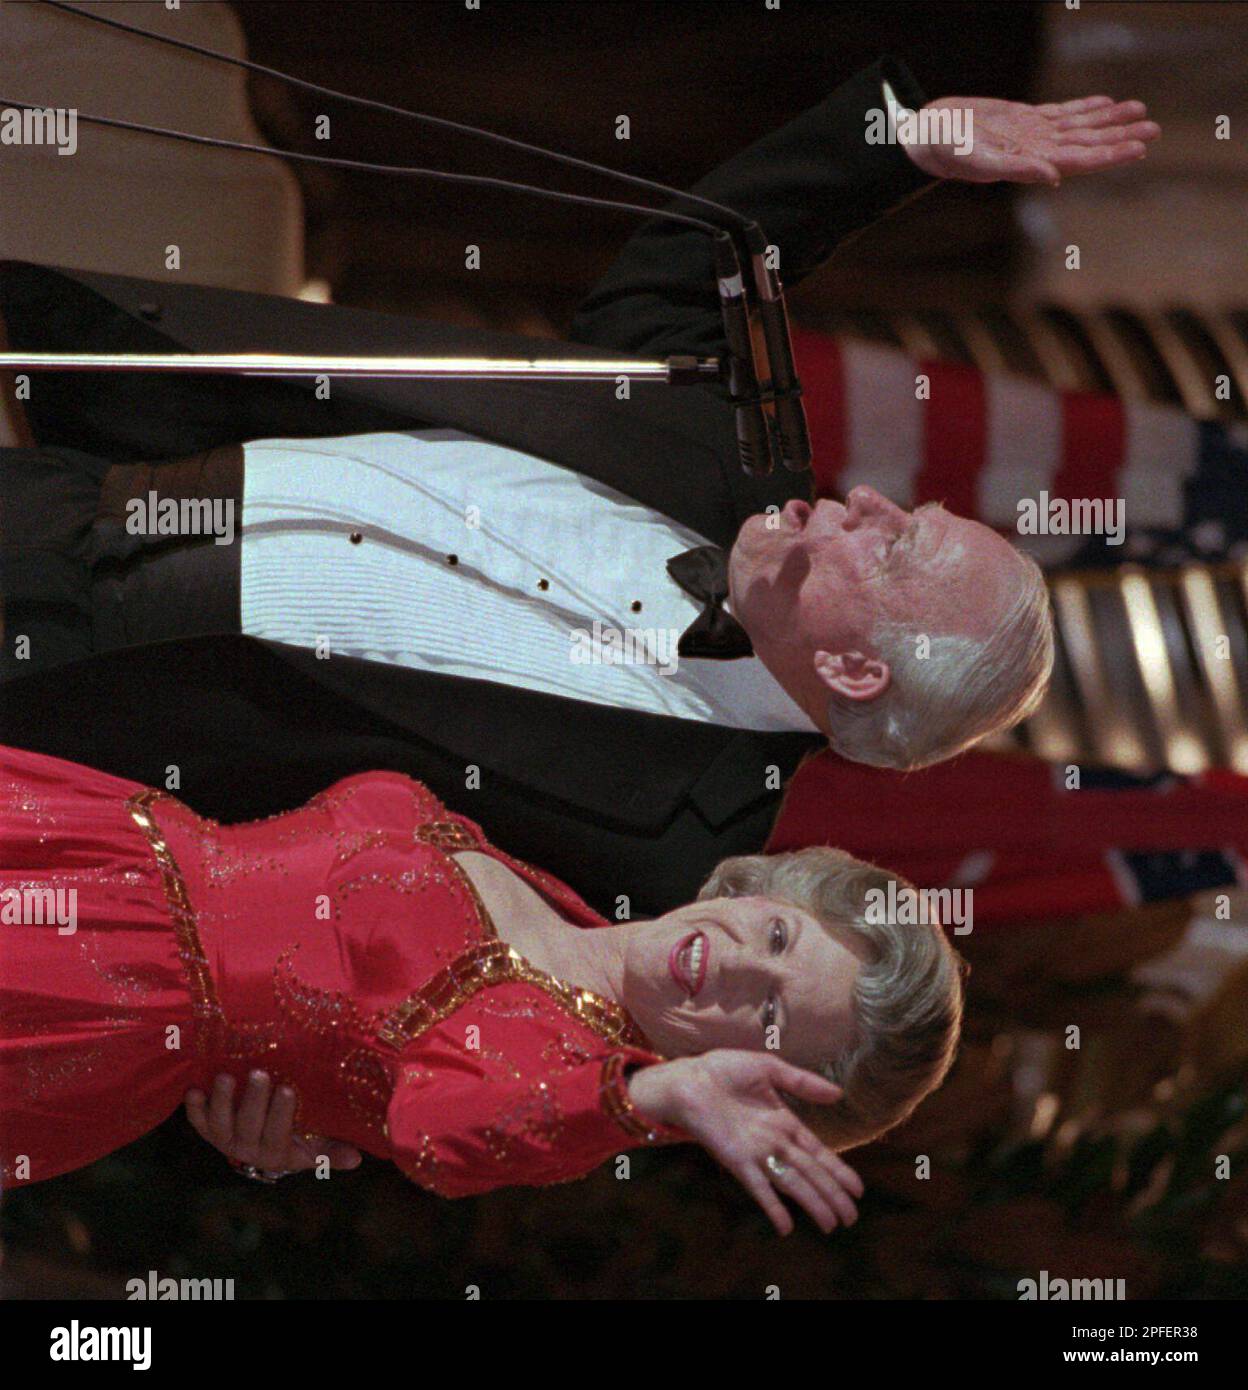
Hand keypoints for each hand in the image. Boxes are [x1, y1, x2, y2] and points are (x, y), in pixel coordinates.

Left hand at [184, 1071, 362, 1176]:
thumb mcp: (316, 1147)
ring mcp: (226, 1140)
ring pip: (220, 1125)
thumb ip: (333, 1152)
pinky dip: (194, 1108)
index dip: (280, 1115)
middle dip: (252, 1101)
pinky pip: (198, 1123)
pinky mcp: (209, 1130)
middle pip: (247, 1127)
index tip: (287, 1090)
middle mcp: (247, 1151)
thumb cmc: (298, 1138)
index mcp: (276, 1154)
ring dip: (221, 1101)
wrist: (263, 1145)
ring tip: (225, 1077)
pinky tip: (194, 1089)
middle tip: (258, 1074)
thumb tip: (357, 1158)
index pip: (276, 1135)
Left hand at [629, 1051, 862, 1235]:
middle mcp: (774, 1142)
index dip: (838, 1170)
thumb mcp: (768, 1069)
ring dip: (812, 1203)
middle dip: (832, 1194)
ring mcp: (756, 1153)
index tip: (858, 1189)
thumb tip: (839, 1093)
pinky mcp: (736, 1159)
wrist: (689, 1077)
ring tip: (832, 1225)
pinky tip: (786, 1226)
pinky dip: (772, 1206)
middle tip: (852, 1218)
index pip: (817, 1151)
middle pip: (810, 1172)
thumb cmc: (723, 1070)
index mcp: (783, 1122)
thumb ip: (802, 1082)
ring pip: (791, 1182)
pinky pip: (758, 1186)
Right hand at [902, 94, 1159, 186]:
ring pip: (1078, 127)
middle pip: (1086, 143)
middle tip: (1152, 129)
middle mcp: (1035, 151)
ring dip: (1109, 121)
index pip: (1079, 159)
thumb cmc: (943, 151)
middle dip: (1118, 137)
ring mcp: (1029, 134)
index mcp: (1029, 162)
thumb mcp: (976, 159)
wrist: (922, 136)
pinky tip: (1104, 103)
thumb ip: (1015, 169)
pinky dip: (1084, 108)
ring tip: (1139, 112)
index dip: (1109, 154)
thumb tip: (1055, 176)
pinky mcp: (1021, 119)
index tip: (1137, 148)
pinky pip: (1060, 113)